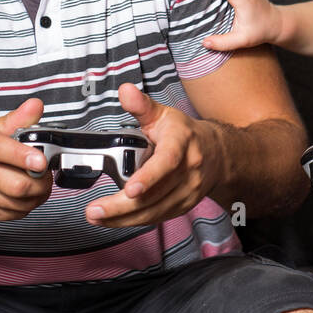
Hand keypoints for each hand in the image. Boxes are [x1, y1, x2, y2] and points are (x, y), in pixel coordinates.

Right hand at [0, 98, 52, 221]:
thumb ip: (16, 118)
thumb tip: (36, 106)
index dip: (22, 155)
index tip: (41, 160)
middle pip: (15, 184)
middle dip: (40, 181)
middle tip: (46, 172)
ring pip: (18, 202)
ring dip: (37, 194)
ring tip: (39, 182)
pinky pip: (13, 214)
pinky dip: (27, 205)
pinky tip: (26, 194)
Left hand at [85, 83, 222, 226]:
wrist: (217, 154)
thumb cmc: (185, 134)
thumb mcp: (164, 115)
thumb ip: (142, 105)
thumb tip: (125, 91)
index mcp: (181, 143)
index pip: (167, 161)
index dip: (148, 177)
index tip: (129, 188)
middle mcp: (188, 170)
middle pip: (155, 194)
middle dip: (122, 206)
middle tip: (95, 210)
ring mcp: (188, 191)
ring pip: (154, 211)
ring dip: (123, 218)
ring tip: (97, 217)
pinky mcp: (183, 206)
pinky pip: (157, 217)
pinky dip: (133, 221)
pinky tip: (113, 220)